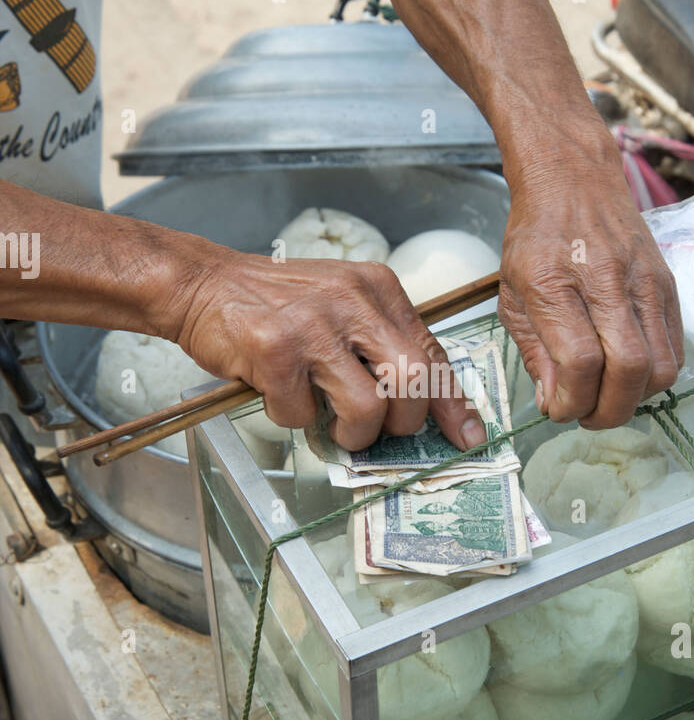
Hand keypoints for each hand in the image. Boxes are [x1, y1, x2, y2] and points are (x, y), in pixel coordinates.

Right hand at [173, 251, 485, 451]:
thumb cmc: (274, 304)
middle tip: (375, 431)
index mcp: (378, 289)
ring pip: (366, 408)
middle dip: (401, 424)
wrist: (202, 285)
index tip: (465, 434)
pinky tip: (277, 392)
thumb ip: (379, 344)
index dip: (451, 402)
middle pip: (412, 382)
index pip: (432, 352)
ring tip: (328, 421)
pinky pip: (302, 413)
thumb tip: (418, 406)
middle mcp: (353, 301)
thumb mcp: (341, 305)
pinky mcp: (275, 349)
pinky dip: (291, 417)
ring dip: (349, 432)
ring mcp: (314, 324)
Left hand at [499, 136, 683, 428]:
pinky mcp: (668, 285)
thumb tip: (555, 403)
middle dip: (609, 411)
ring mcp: (644, 282)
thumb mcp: (512, 294)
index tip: (560, 409)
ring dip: (634, 398)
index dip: (572, 401)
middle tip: (587, 415)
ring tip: (607, 396)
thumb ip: (534, 353)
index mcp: (555, 283)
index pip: (580, 361)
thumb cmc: (537, 238)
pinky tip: (627, 372)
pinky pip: (675, 349)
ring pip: (661, 366)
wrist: (574, 179)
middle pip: (629, 369)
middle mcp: (606, 281)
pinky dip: (655, 376)